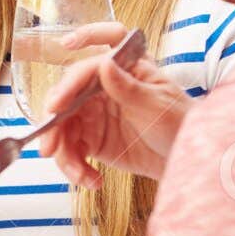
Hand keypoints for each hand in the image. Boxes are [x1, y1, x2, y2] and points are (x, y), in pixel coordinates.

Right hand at [41, 22, 190, 186]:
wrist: (185, 158)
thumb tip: (105, 64)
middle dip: (54, 118)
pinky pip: (71, 150)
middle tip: (50, 140)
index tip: (62, 58)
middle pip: (67, 94)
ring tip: (77, 173)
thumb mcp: (158, 104)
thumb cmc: (180, 122)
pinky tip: (91, 180)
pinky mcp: (91, 140)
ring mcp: (93, 114)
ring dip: (62, 150)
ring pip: (62, 126)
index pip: (95, 58)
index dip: (79, 55)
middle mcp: (102, 88)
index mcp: (122, 70)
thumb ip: (129, 87)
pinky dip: (75, 167)